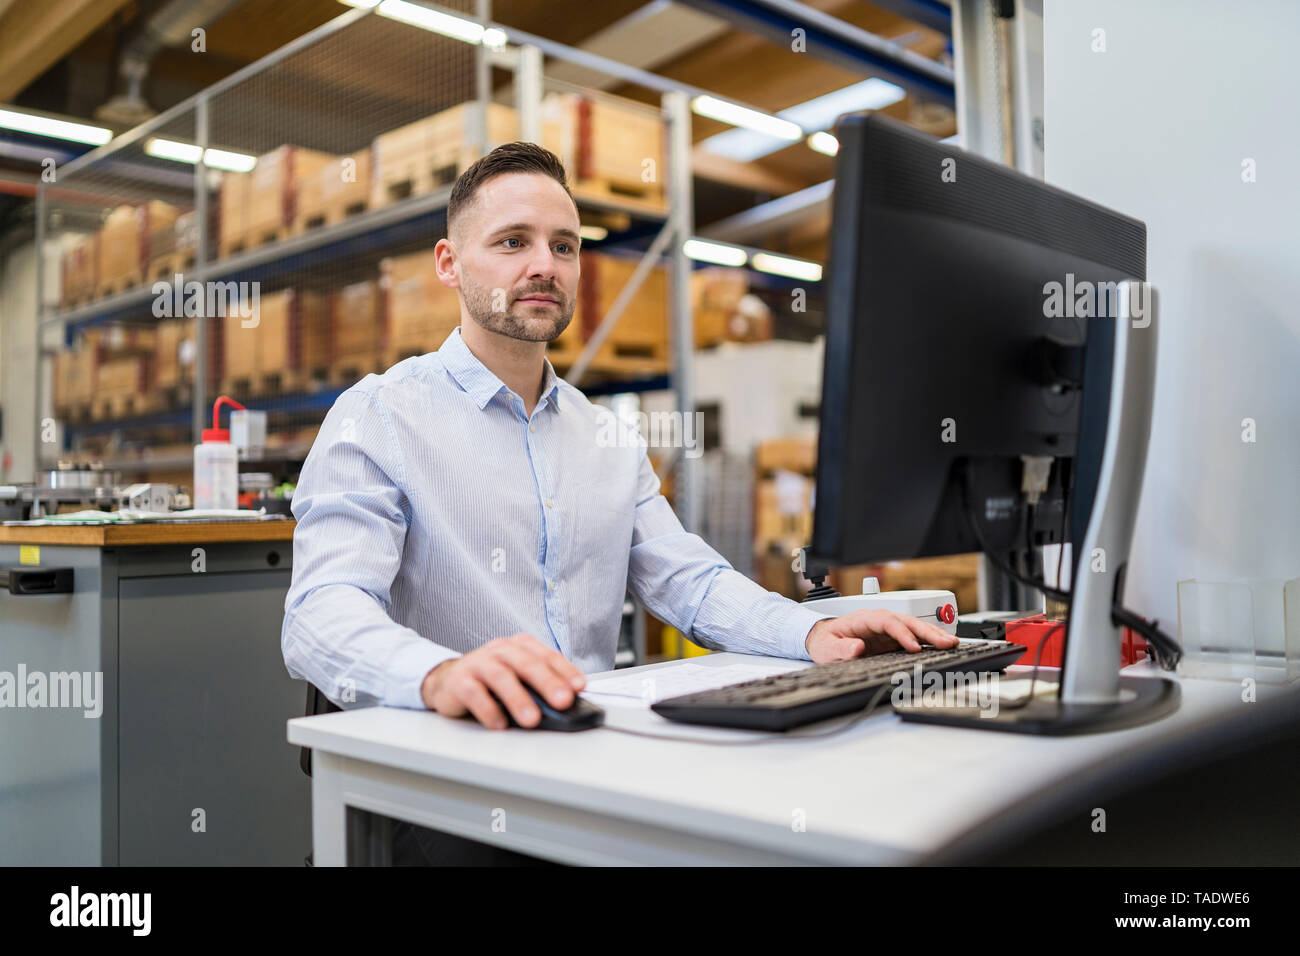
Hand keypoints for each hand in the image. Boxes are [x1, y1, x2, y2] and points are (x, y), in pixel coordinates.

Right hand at [421, 633, 585, 728]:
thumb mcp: (518, 678)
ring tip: (532, 720)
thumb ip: (539, 687)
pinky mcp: (458, 681)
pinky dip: (488, 710)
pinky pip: (474, 694)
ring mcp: (478, 663)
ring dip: (518, 699)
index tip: (579, 687)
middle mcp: (500, 650)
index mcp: (519, 646)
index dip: (564, 671)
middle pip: (526, 664)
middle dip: (547, 683)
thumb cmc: (491, 680)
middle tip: (563, 701)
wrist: (448, 679)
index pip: (546, 656)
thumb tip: (566, 706)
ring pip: (500, 677)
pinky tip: (499, 724)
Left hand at [804, 610, 958, 663]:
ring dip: (934, 634)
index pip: (888, 623)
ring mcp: (887, 629)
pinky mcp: (892, 639)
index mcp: (864, 619)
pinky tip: (943, 646)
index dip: (902, 634)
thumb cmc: (826, 642)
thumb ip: (840, 649)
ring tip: (952, 643)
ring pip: (914, 626)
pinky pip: (914, 637)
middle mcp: (879, 620)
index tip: (914, 647)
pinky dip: (929, 641)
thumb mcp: (826, 649)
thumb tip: (857, 648)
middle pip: (907, 621)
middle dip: (928, 631)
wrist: (824, 639)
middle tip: (947, 642)